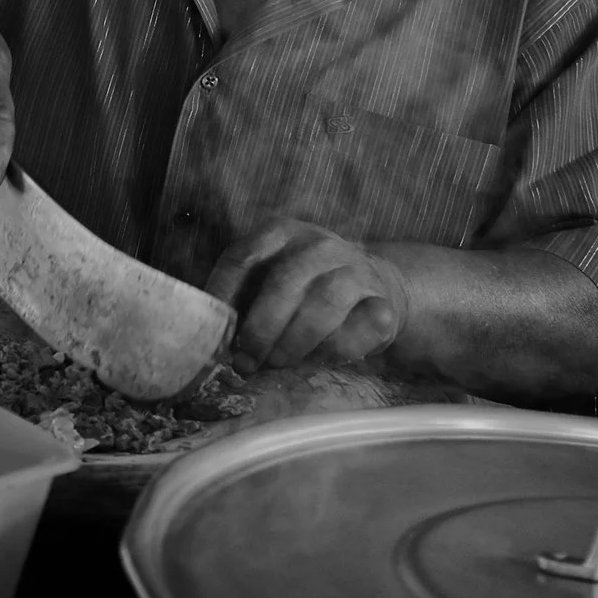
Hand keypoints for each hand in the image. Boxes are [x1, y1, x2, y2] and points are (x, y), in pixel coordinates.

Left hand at [204, 219, 408, 373]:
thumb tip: (214, 339)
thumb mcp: (271, 279)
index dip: (223, 296)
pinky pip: (357, 331)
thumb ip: (243, 299)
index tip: (213, 333)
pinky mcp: (383, 305)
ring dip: (294, 342)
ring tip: (277, 364)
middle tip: (246, 361)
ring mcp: (356, 271)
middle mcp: (320, 245)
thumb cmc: (306, 288)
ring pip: (323, 305)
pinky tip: (314, 362)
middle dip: (260, 329)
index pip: (243, 257)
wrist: (375, 285)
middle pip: (284, 283)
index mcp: (282, 232)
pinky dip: (332, 352)